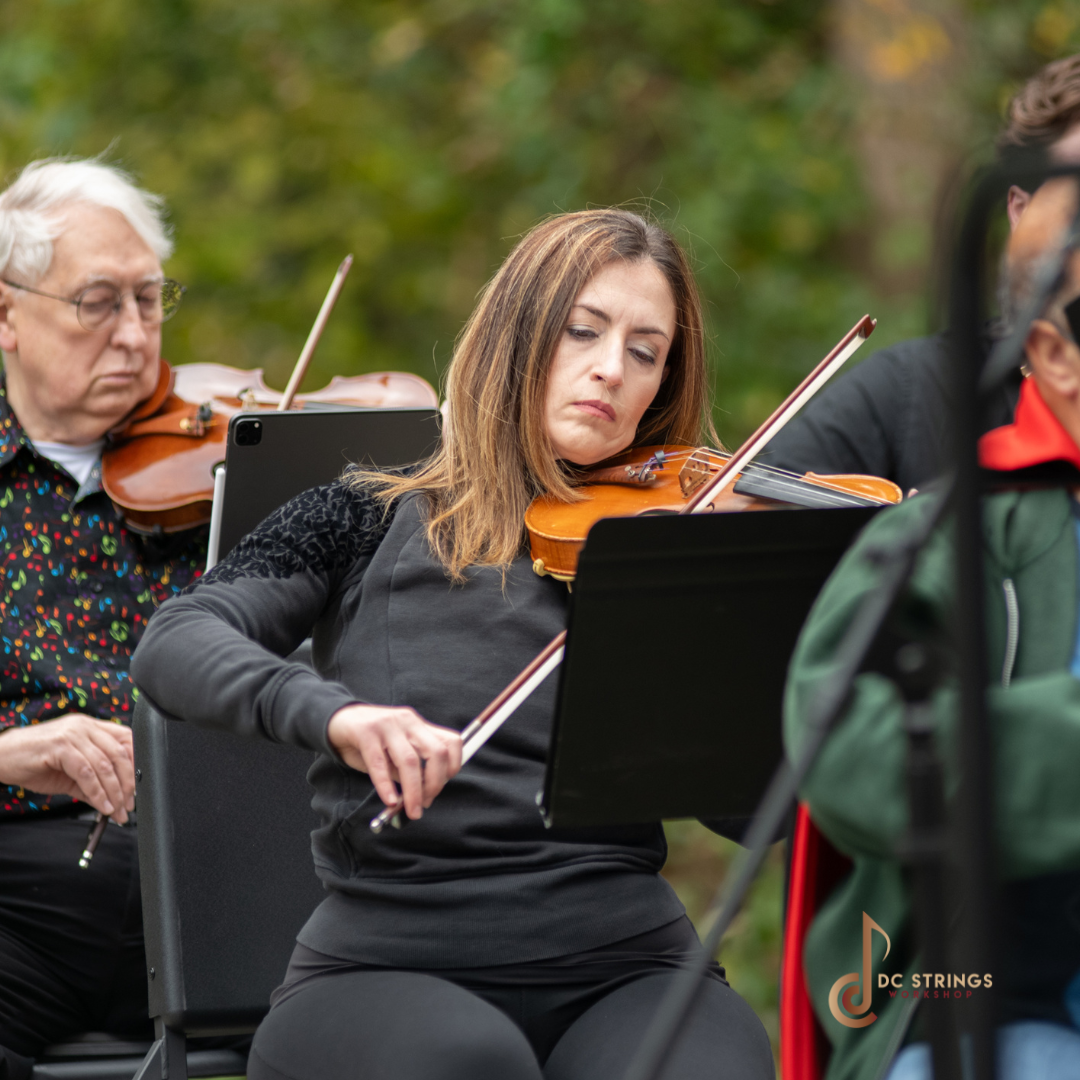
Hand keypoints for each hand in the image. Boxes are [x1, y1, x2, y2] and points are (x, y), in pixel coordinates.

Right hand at [0, 715, 135, 822]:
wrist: (0, 757)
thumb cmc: (34, 761)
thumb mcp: (70, 771)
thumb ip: (93, 782)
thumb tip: (115, 801)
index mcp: (91, 726)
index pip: (127, 739)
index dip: (137, 763)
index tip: (139, 787)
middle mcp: (85, 726)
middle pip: (119, 754)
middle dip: (128, 784)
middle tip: (129, 805)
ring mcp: (73, 734)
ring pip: (105, 765)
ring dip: (114, 792)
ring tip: (116, 810)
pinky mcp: (60, 746)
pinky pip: (86, 772)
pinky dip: (97, 792)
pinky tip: (101, 806)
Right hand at [327, 704, 462, 820]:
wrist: (338, 720)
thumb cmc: (370, 740)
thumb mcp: (395, 750)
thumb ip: (409, 769)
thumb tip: (422, 797)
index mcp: (419, 725)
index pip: (451, 742)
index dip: (453, 767)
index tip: (439, 787)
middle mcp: (408, 721)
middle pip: (436, 752)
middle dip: (435, 783)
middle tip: (425, 803)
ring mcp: (388, 725)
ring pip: (410, 760)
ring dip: (413, 791)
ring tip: (411, 811)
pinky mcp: (366, 732)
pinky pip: (379, 763)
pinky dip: (386, 786)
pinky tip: (390, 800)